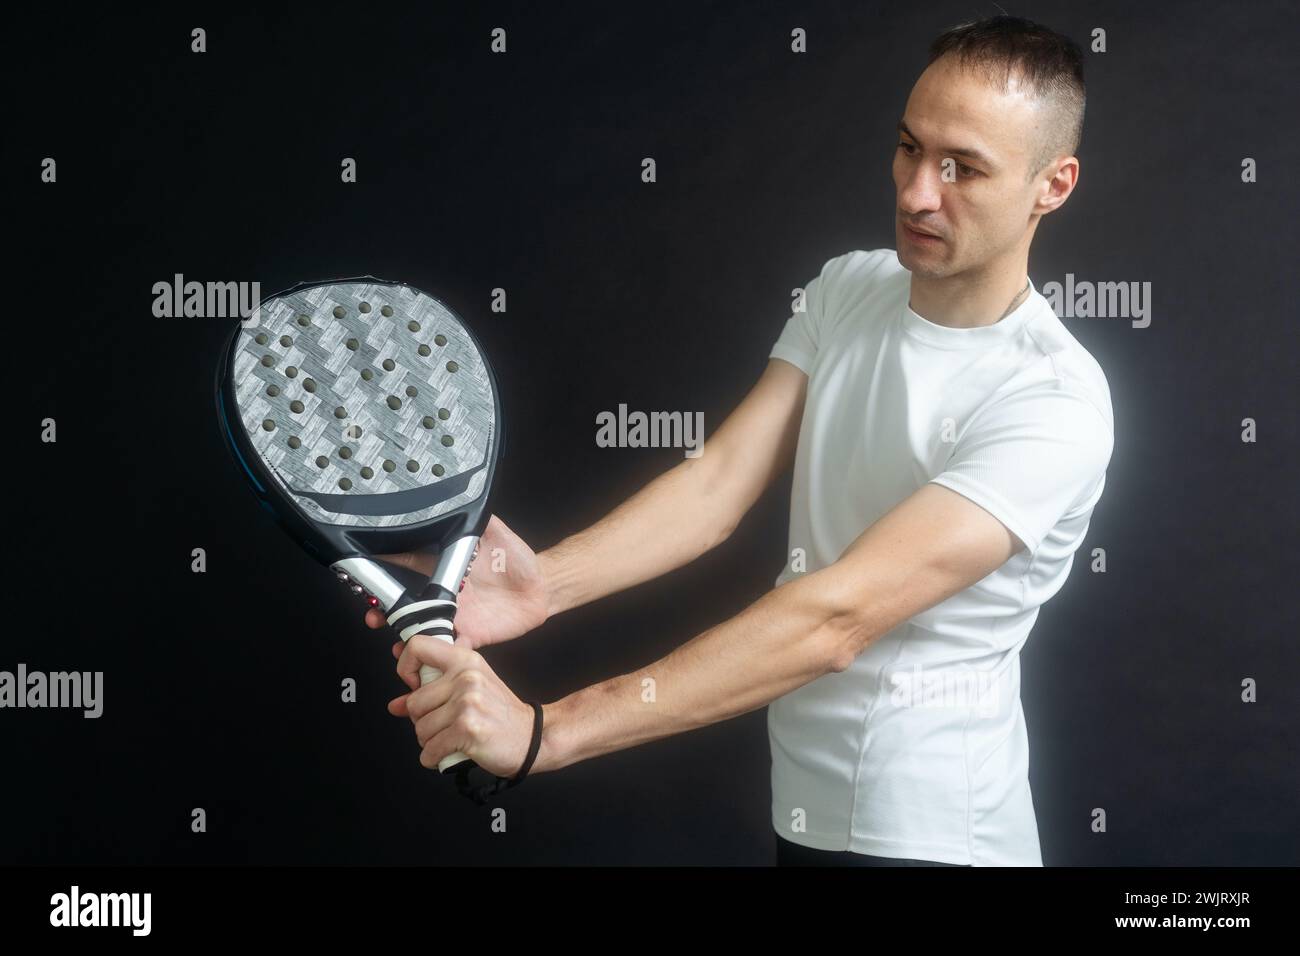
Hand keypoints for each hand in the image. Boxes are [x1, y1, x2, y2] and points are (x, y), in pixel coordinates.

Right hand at [365, 514, 549, 648]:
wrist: (542, 587)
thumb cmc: (517, 560)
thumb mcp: (495, 532)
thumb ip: (476, 519)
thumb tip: (460, 497)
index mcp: (447, 568)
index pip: (409, 566)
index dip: (386, 567)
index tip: (366, 569)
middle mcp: (447, 593)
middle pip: (406, 603)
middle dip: (385, 610)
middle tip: (374, 616)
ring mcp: (457, 615)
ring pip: (421, 628)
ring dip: (404, 636)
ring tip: (396, 642)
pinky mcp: (471, 634)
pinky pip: (449, 648)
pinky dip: (437, 654)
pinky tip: (428, 656)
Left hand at [389, 635, 539, 777]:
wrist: (532, 737)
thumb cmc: (500, 714)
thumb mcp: (469, 691)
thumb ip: (431, 694)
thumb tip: (394, 705)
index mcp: (466, 660)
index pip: (418, 647)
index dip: (406, 668)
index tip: (414, 686)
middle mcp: (466, 677)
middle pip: (413, 703)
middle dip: (422, 722)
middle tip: (442, 725)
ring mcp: (467, 703)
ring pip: (420, 729)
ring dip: (429, 742)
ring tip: (449, 739)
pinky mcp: (467, 729)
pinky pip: (430, 750)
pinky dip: (433, 758)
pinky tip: (447, 754)